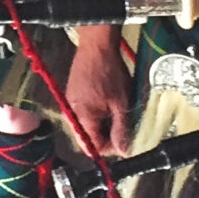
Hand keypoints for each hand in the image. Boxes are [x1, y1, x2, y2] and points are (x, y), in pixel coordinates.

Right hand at [64, 32, 134, 156]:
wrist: (97, 46)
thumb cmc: (109, 71)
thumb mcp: (121, 103)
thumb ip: (121, 130)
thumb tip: (124, 151)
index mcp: (81, 118)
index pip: (94, 147)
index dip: (112, 148)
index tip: (127, 141)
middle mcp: (72, 114)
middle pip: (89, 138)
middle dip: (109, 136)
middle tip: (125, 125)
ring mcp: (71, 103)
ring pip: (88, 126)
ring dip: (105, 124)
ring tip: (118, 111)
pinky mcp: (73, 95)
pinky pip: (85, 113)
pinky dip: (99, 113)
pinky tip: (110, 102)